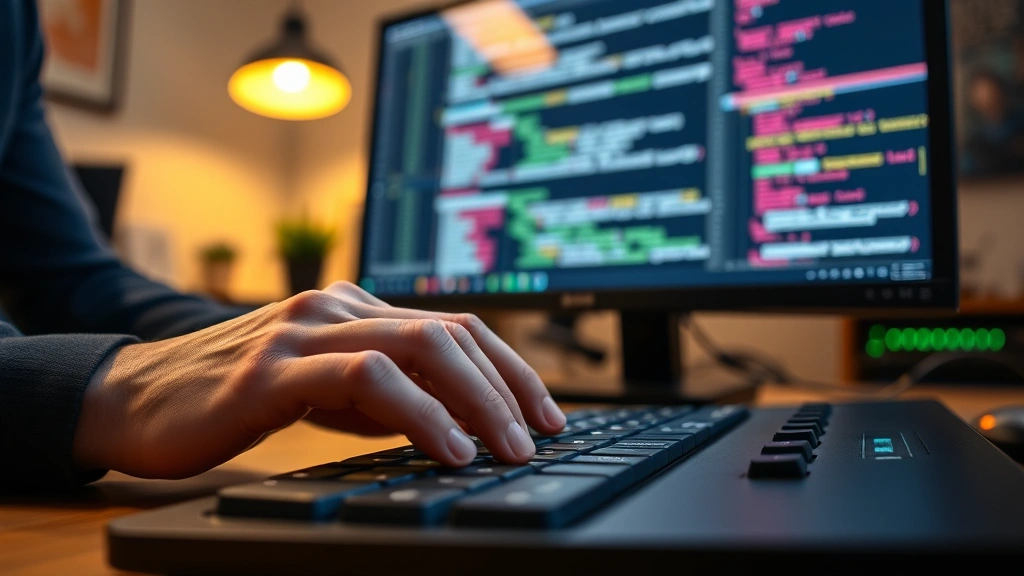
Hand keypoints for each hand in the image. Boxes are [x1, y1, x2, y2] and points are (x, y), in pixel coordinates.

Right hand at [72, 282, 565, 478]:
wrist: (136, 399)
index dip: (511, 369)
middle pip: (451, 331)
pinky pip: (368, 377)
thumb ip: (386, 392)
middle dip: (509, 385)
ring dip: (478, 399)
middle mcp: (338, 307)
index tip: (547, 414)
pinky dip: (419, 411)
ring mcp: (307, 330)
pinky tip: (446, 447)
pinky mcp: (275, 367)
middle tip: (543, 434)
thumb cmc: (237, 397)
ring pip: (421, 345)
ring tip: (507, 448)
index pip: (454, 327)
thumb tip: (460, 420)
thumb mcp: (328, 392)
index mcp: (356, 309)